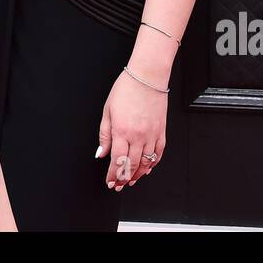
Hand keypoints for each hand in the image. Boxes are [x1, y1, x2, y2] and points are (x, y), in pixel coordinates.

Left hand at [96, 68, 166, 191]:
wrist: (147, 77)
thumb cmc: (126, 89)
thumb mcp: (107, 111)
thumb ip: (104, 134)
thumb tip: (101, 152)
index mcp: (121, 131)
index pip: (116, 161)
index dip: (113, 175)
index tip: (110, 182)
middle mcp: (137, 135)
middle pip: (131, 165)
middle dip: (124, 179)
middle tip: (119, 185)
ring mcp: (151, 135)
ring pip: (146, 163)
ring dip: (138, 175)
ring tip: (131, 180)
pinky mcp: (161, 131)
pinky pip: (159, 153)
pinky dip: (153, 164)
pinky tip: (147, 169)